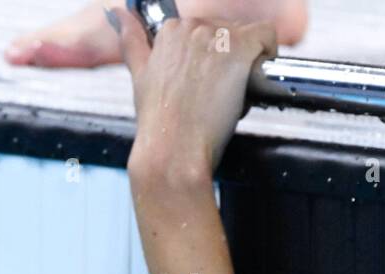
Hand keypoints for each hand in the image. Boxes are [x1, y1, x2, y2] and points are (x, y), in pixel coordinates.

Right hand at [113, 9, 276, 183]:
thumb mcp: (139, 76)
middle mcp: (192, 26)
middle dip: (225, 62)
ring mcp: (217, 36)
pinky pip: (267, 36)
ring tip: (225, 96)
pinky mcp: (241, 46)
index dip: (208, 58)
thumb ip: (130, 40)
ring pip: (247, 38)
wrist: (172, 148)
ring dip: (243, 65)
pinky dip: (267, 56)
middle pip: (226, 34)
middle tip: (212, 95)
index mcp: (168, 31)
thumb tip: (117, 13)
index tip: (202, 83)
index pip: (203, 31)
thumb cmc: (158, 122)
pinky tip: (250, 82)